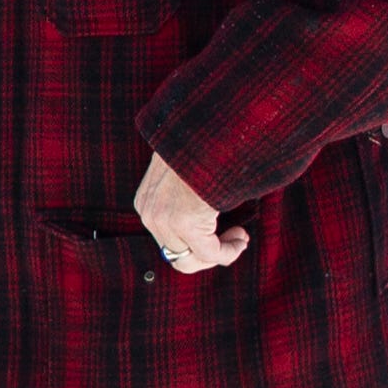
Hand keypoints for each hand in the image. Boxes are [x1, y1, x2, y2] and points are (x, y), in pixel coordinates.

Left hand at [135, 153, 249, 272]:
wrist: (211, 127)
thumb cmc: (205, 146)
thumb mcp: (184, 171)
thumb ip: (183, 195)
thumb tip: (203, 214)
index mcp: (146, 201)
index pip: (167, 241)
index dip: (196, 243)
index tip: (220, 230)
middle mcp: (149, 213)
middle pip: (176, 256)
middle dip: (208, 254)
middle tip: (233, 237)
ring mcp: (164, 218)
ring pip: (191, 260)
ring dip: (221, 253)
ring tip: (239, 236)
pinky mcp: (185, 220)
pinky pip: (210, 253)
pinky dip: (230, 251)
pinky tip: (242, 236)